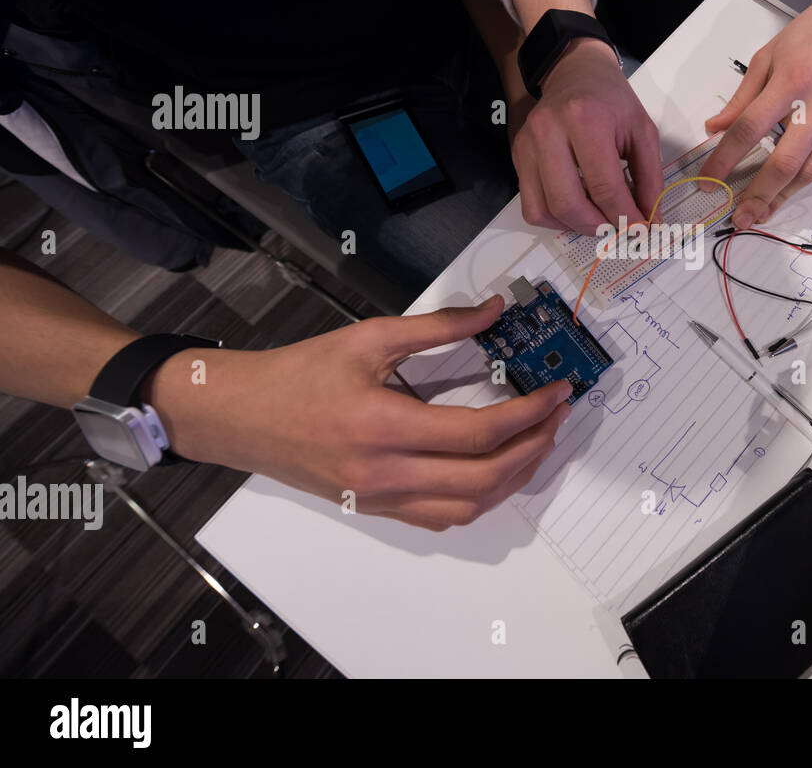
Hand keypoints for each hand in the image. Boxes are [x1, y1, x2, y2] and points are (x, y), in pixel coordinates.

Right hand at [143, 297, 571, 530]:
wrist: (238, 416)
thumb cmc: (297, 375)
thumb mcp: (369, 337)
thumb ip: (440, 325)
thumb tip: (495, 310)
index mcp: (384, 427)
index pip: (480, 432)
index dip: (530, 413)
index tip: (557, 391)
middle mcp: (385, 474)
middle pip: (485, 478)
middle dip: (534, 447)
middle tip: (557, 416)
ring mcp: (382, 500)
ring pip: (470, 508)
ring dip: (514, 478)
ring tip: (537, 441)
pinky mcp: (378, 510)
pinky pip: (443, 518)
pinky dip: (481, 498)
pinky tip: (496, 469)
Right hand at [510, 38, 663, 234]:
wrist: (575, 72)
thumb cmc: (612, 100)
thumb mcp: (642, 131)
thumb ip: (649, 178)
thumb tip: (650, 221)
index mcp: (585, 120)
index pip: (604, 187)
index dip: (626, 217)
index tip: (641, 231)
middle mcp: (549, 132)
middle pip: (569, 203)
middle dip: (599, 227)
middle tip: (619, 230)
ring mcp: (528, 145)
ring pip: (545, 210)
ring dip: (576, 226)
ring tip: (599, 219)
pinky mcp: (517, 156)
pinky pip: (532, 206)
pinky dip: (555, 218)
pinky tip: (577, 208)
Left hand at [701, 0, 811, 227]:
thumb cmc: (811, 35)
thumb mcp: (767, 57)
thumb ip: (741, 99)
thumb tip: (714, 129)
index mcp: (791, 81)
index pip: (749, 129)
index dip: (725, 160)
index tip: (709, 182)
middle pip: (785, 162)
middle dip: (759, 195)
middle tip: (739, 219)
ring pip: (810, 171)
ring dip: (782, 196)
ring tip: (761, 213)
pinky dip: (803, 179)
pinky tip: (785, 190)